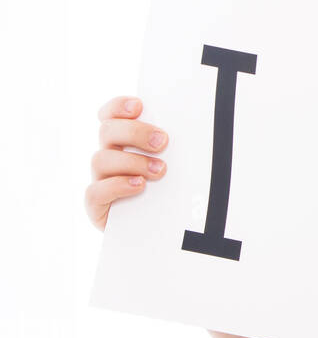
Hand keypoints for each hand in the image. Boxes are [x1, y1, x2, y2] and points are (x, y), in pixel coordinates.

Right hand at [84, 95, 168, 230]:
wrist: (160, 231)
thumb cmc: (171, 193)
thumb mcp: (177, 166)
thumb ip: (178, 147)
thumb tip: (203, 130)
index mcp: (124, 142)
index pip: (110, 115)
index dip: (118, 106)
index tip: (139, 106)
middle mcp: (109, 157)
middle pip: (107, 131)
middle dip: (135, 132)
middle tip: (162, 142)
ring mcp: (101, 180)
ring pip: (101, 159)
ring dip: (132, 161)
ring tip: (160, 170)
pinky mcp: (97, 206)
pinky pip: (95, 191)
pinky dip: (118, 185)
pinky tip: (139, 186)